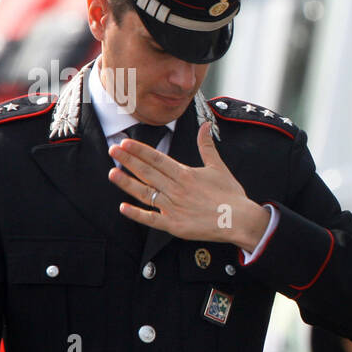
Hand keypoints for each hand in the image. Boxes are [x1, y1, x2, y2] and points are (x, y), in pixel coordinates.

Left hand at [109, 122, 270, 251]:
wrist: (240, 221)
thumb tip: (205, 125)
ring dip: (127, 183)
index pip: (157, 159)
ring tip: (112, 173)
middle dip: (128, 160)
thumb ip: (207, 146)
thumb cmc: (231, 195)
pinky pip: (151, 219)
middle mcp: (176, 190)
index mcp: (185, 174)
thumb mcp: (219, 167)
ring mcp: (174, 208)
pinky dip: (137, 214)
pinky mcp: (174, 225)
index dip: (139, 150)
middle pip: (147, 173)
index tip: (125, 143)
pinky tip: (123, 207)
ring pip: (145, 194)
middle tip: (112, 150)